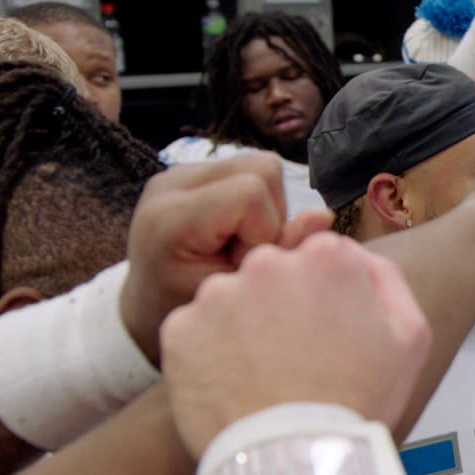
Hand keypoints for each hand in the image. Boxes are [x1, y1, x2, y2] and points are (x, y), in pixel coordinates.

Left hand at [119, 154, 334, 362]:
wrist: (150, 302)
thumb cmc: (190, 308)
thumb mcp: (235, 292)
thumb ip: (280, 254)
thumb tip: (324, 214)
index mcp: (170, 218)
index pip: (248, 193)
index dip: (264, 230)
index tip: (243, 266)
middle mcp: (172, 183)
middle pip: (262, 167)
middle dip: (271, 214)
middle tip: (246, 254)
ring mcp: (182, 171)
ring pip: (263, 165)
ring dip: (268, 208)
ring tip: (242, 243)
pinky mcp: (195, 169)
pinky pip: (250, 170)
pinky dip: (257, 203)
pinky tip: (235, 231)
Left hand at [160, 232, 431, 458]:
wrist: (297, 462)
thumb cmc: (357, 403)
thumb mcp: (410, 337)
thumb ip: (386, 278)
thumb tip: (354, 255)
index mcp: (326, 258)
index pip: (320, 257)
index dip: (326, 296)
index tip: (327, 333)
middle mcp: (268, 262)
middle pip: (274, 271)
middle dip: (281, 303)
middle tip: (294, 356)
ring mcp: (219, 294)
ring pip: (232, 298)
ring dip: (243, 324)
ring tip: (261, 374)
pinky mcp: (180, 327)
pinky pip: (195, 329)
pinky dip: (208, 352)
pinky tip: (232, 383)